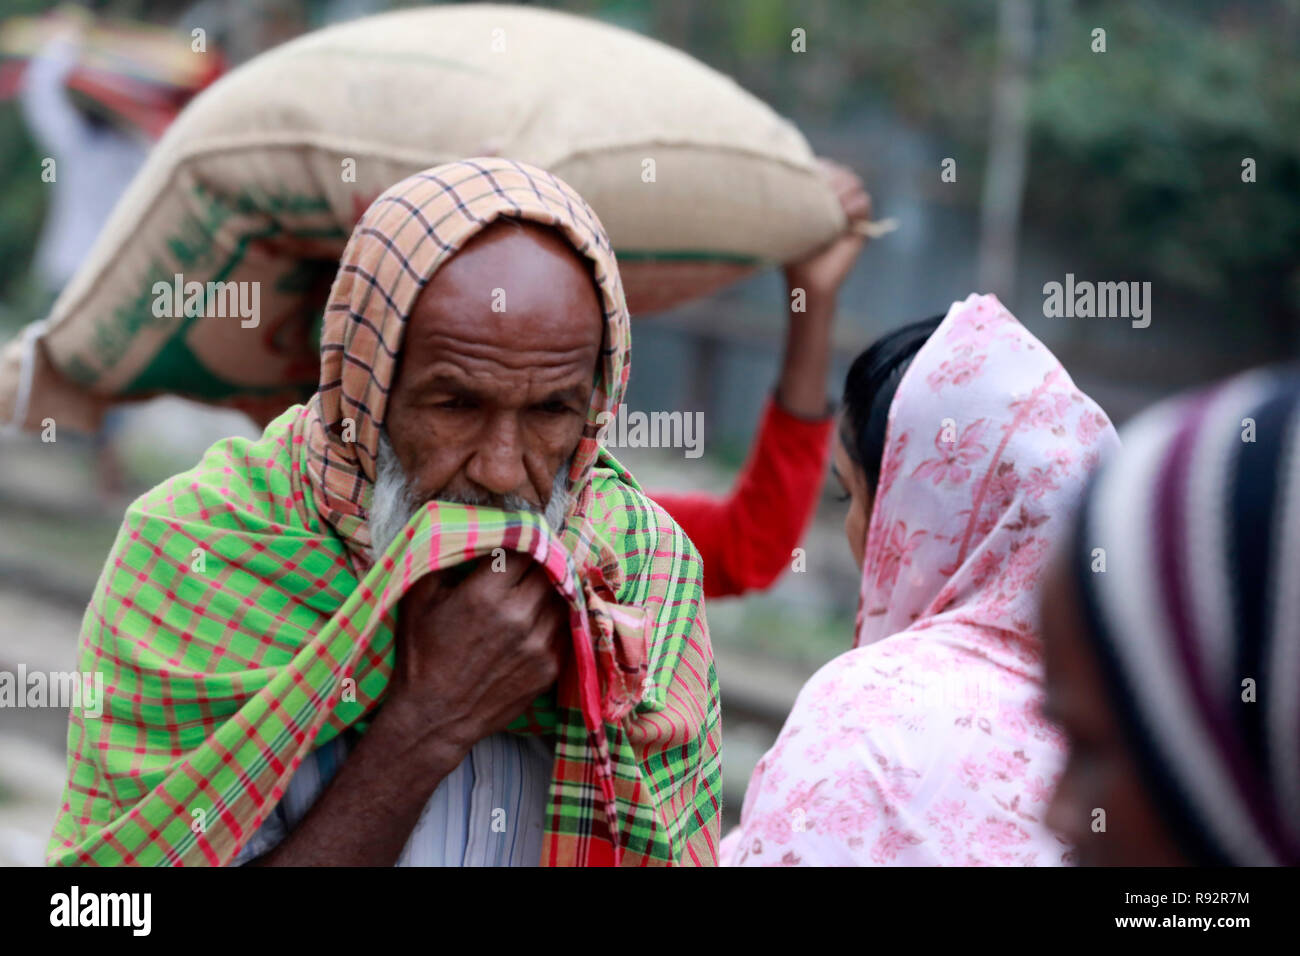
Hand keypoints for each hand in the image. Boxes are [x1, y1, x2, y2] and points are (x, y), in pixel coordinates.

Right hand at [388, 555, 568, 757]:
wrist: (434, 718)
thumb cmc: (421, 655)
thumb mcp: (419, 598)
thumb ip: (447, 559)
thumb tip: (474, 533)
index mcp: (485, 594)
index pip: (525, 548)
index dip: (524, 539)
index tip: (521, 537)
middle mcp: (519, 616)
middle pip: (549, 569)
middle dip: (541, 561)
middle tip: (533, 558)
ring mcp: (539, 644)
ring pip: (563, 597)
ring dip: (553, 587)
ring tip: (541, 584)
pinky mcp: (551, 667)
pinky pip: (566, 627)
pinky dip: (558, 616)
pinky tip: (543, 614)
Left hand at [783, 158, 872, 303]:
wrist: (804, 279)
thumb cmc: (789, 250)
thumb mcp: (785, 219)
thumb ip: (790, 195)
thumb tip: (774, 167)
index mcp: (816, 194)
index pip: (824, 166)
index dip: (818, 168)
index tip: (805, 178)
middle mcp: (834, 200)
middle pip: (840, 170)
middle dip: (831, 177)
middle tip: (821, 190)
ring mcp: (848, 211)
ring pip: (853, 182)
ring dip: (842, 188)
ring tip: (831, 201)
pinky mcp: (860, 226)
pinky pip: (863, 202)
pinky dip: (853, 205)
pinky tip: (841, 213)